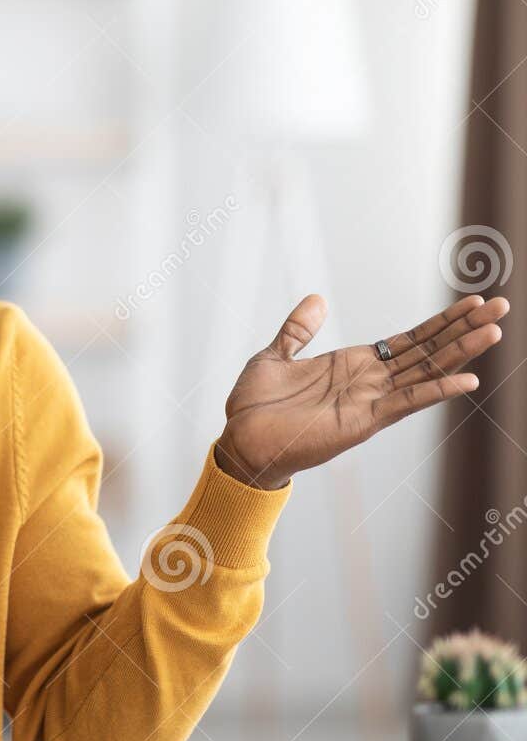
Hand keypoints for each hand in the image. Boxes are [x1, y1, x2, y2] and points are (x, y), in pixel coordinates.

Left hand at [213, 293, 507, 489]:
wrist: (239, 442)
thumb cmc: (255, 406)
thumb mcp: (275, 356)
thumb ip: (298, 330)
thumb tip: (317, 298)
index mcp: (354, 365)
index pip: (410, 340)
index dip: (442, 322)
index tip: (474, 302)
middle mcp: (370, 382)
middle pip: (428, 351)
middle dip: (464, 328)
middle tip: (502, 306)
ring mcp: (370, 402)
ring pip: (426, 372)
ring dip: (460, 352)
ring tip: (495, 330)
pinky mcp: (362, 421)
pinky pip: (405, 402)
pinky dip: (435, 391)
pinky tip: (467, 379)